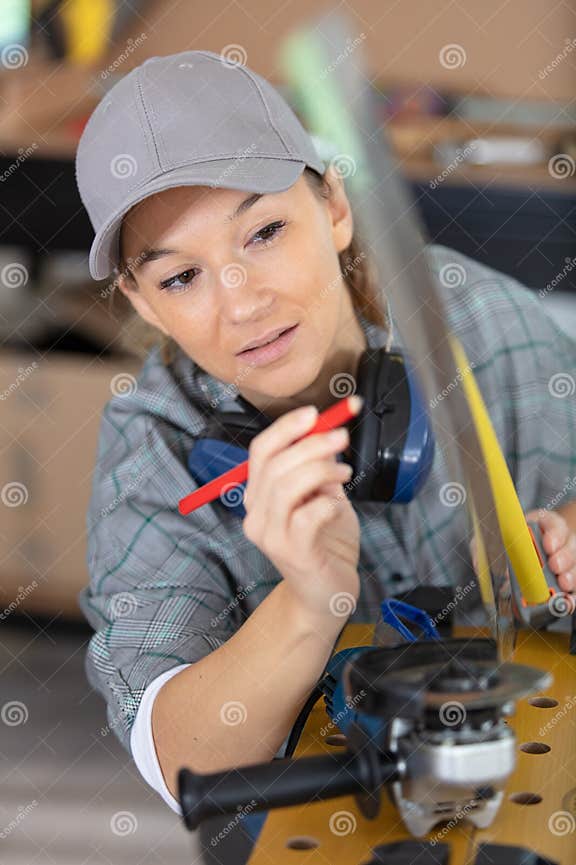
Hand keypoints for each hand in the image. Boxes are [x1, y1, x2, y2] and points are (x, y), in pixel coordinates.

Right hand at [242, 403, 360, 620]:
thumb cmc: (325, 543)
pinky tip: (338, 506)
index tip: (314, 413)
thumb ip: (320, 469)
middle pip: (274, 465)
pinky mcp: (292, 553)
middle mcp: (256, 514)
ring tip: (345, 473)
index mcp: (259, 495)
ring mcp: (271, 535)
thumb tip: (329, 435)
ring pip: (286, 487)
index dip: (286, 427)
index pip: (261, 451)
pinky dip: (327, 503)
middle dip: (311, 444)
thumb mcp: (323, 496)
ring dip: (321, 470)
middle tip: (342, 437)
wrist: (327, 593)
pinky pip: (306, 516)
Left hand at [469, 508, 575, 599]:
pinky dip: (572, 596)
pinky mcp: (568, 577)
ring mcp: (566, 560)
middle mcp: (559, 541)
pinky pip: (575, 588)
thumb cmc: (511, 540)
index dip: (553, 534)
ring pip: (574, 566)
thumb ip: (485, 545)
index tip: (548, 545)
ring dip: (569, 576)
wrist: (526, 548)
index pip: (553, 525)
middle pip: (568, 546)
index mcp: (542, 525)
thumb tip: (479, 563)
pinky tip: (567, 601)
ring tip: (562, 584)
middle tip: (554, 566)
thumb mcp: (495, 536)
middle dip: (563, 557)